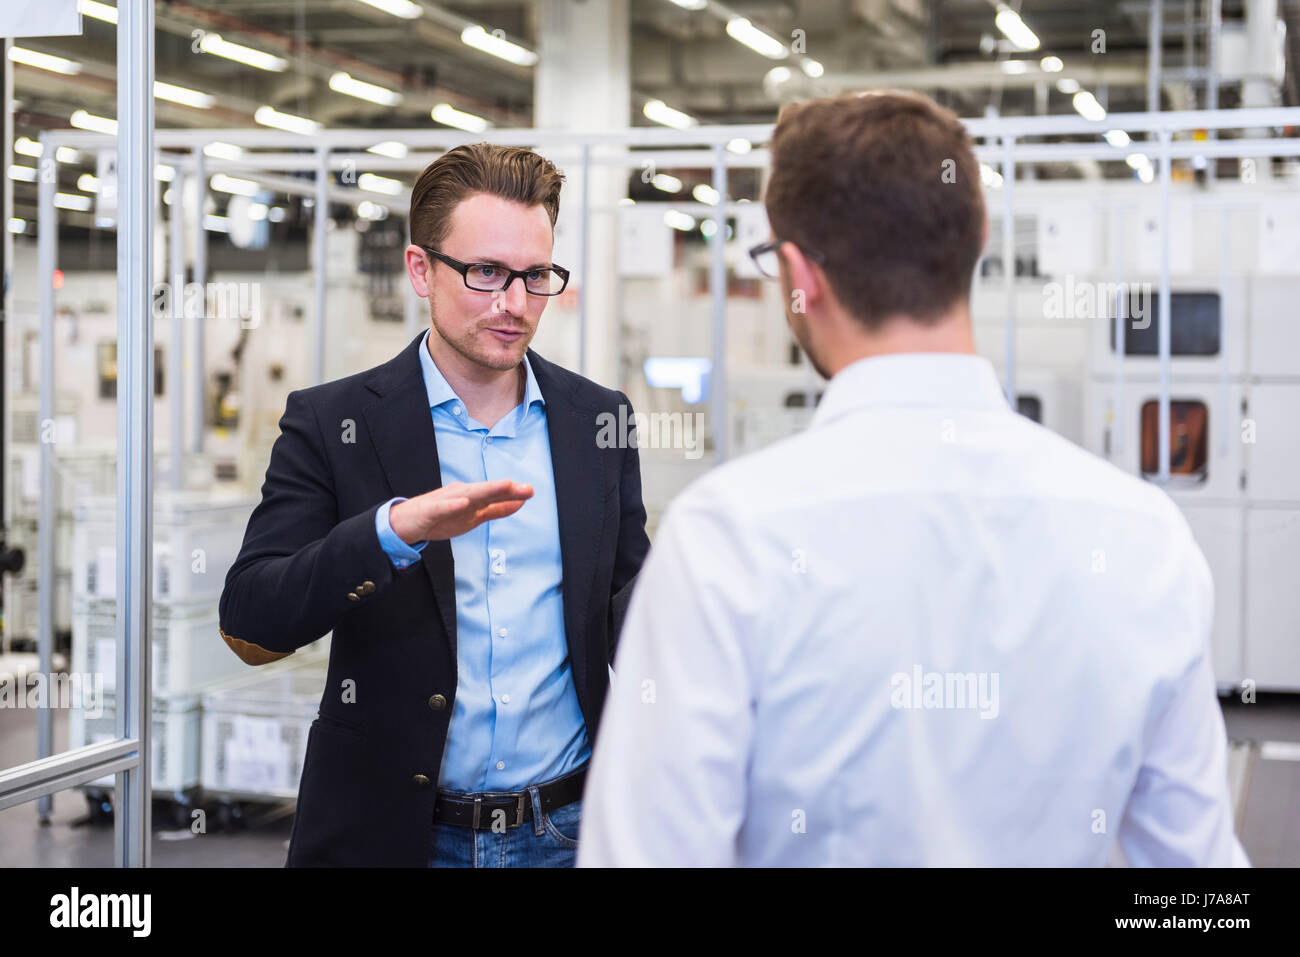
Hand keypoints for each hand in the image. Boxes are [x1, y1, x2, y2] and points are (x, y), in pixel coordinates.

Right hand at [389, 479, 532, 542]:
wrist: (406, 523)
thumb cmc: (441, 517)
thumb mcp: (474, 516)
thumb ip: (497, 509)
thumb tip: (521, 503)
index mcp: (472, 498)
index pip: (494, 495)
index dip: (512, 493)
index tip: (530, 491)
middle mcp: (460, 495)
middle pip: (485, 492)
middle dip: (503, 489)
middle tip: (523, 487)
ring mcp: (445, 501)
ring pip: (467, 495)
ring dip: (485, 490)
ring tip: (503, 486)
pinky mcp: (429, 510)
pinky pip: (442, 507)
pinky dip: (453, 505)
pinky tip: (463, 502)